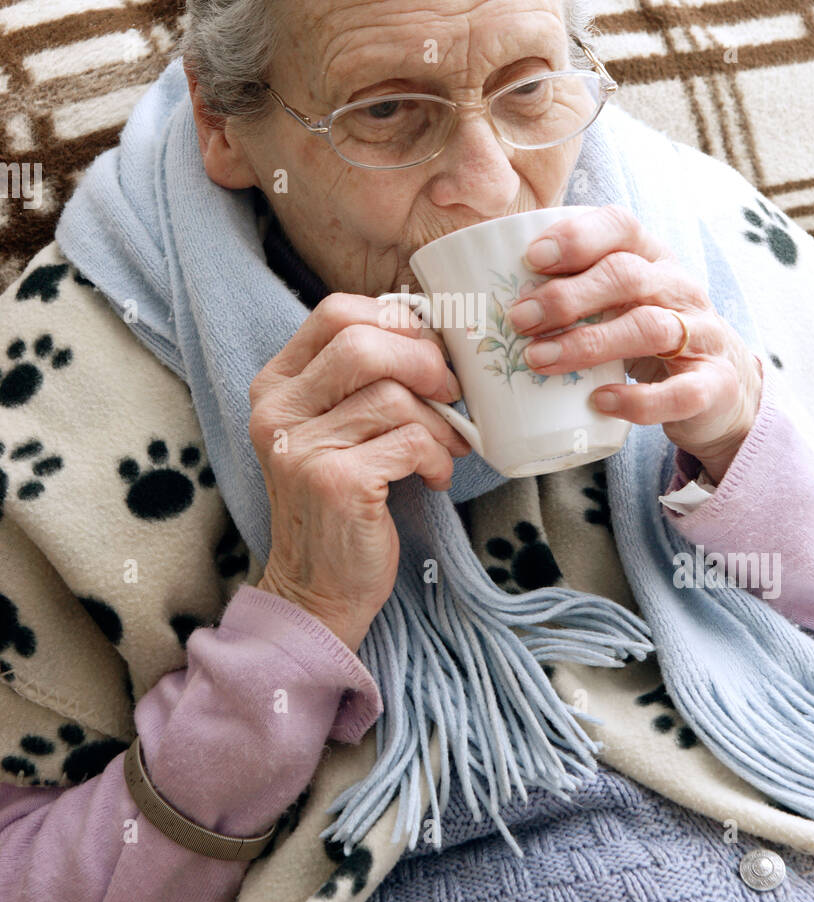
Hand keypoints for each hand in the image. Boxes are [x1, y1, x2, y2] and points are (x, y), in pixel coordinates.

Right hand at [248, 293, 471, 652]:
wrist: (318, 589)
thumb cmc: (342, 500)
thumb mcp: (336, 428)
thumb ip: (361, 380)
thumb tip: (434, 333)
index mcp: (275, 385)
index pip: (335, 312)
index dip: (395, 320)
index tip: (428, 349)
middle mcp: (277, 411)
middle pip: (364, 343)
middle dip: (424, 362)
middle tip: (450, 392)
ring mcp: (300, 447)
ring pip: (394, 396)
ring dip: (439, 421)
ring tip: (446, 446)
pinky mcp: (335, 482)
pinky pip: (410, 440)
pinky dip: (437, 457)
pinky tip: (434, 477)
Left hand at [505, 205, 762, 482]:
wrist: (721, 389)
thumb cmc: (645, 337)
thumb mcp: (615, 303)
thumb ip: (570, 292)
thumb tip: (481, 300)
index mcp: (652, 258)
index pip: (621, 227)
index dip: (577, 237)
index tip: (531, 258)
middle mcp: (680, 288)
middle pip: (627, 276)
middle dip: (567, 296)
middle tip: (519, 319)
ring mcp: (703, 335)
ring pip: (649, 328)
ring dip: (588, 344)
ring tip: (538, 360)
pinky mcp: (713, 386)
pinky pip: (679, 392)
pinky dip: (637, 399)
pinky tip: (599, 401)